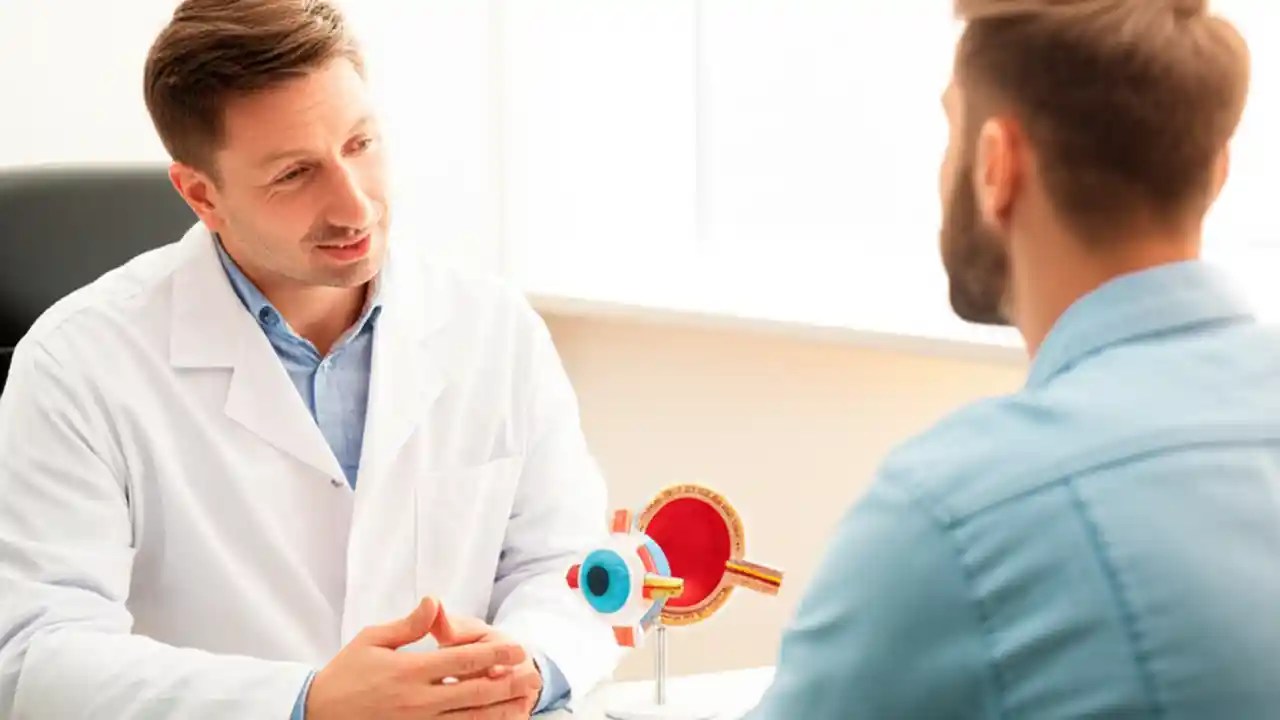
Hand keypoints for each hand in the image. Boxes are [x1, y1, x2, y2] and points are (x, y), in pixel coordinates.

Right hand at [305, 598, 540, 719]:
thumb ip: (409, 625)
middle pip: (474, 693)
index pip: (462, 660)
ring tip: (524, 702)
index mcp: (409, 670)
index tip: (517, 649)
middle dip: (507, 685)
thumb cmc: (346, 671)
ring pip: (468, 719)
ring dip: (499, 710)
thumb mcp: (373, 639)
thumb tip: (433, 602)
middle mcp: (418, 700)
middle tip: (533, 676)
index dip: (494, 654)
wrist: (318, 712)